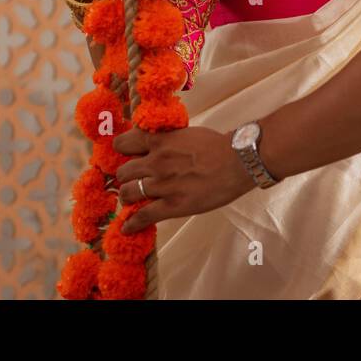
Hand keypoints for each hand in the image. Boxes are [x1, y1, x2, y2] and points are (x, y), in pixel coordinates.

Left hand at [112, 126, 257, 232]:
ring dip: (128, 197)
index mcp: (160, 141)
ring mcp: (162, 184)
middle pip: (123, 172)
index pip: (123, 144)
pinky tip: (127, 227)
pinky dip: (132, 223)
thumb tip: (157, 146)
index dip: (122, 151)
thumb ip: (168, 140)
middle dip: (126, 177)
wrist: (238, 161)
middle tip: (133, 181)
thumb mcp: (187, 133)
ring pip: (128, 193)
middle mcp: (156, 162)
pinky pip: (143, 216)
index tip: (127, 156)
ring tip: (133, 200)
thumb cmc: (218, 146)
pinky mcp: (172, 205)